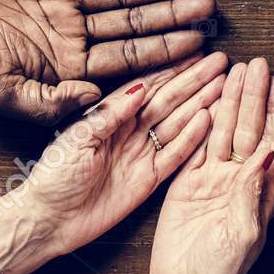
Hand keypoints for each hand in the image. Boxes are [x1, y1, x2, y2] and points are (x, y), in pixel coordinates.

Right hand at [0, 0, 216, 121]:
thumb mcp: (5, 93)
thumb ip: (52, 101)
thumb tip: (98, 100)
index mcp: (69, 64)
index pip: (129, 58)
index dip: (166, 51)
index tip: (201, 44)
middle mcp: (71, 32)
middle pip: (133, 22)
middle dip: (172, 15)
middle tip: (210, 6)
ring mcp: (60, 0)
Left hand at [22, 53, 226, 259]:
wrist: (49, 220)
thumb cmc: (53, 177)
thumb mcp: (76, 138)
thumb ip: (110, 115)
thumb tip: (139, 88)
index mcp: (109, 116)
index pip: (147, 86)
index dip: (172, 69)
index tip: (195, 53)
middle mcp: (128, 132)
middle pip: (168, 101)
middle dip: (195, 82)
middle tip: (220, 64)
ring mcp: (140, 154)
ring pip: (177, 124)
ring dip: (201, 104)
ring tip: (224, 86)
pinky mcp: (148, 180)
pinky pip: (175, 155)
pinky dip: (193, 139)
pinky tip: (209, 120)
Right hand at [149, 58, 273, 273]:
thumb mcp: (245, 234)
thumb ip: (253, 192)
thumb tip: (267, 152)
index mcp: (263, 192)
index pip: (273, 141)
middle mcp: (241, 181)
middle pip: (248, 129)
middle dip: (254, 96)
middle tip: (257, 63)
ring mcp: (213, 181)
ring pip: (222, 132)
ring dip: (228, 102)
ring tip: (233, 71)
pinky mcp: (186, 185)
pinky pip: (193, 147)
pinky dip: (199, 123)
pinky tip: (204, 99)